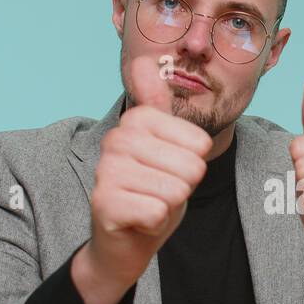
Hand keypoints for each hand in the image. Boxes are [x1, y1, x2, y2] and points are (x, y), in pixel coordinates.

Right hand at [71, 56, 212, 303]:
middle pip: (191, 167)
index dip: (194, 165)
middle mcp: (117, 139)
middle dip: (183, 188)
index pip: (199, 144)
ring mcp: (106, 171)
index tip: (169, 171)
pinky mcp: (104, 203)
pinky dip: (155, 224)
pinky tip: (139, 221)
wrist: (124, 241)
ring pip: (175, 190)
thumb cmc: (151, 191)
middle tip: (159, 192)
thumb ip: (157, 104)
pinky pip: (158, 212)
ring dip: (168, 206)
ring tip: (148, 204)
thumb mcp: (165, 145)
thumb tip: (144, 62)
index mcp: (137, 120)